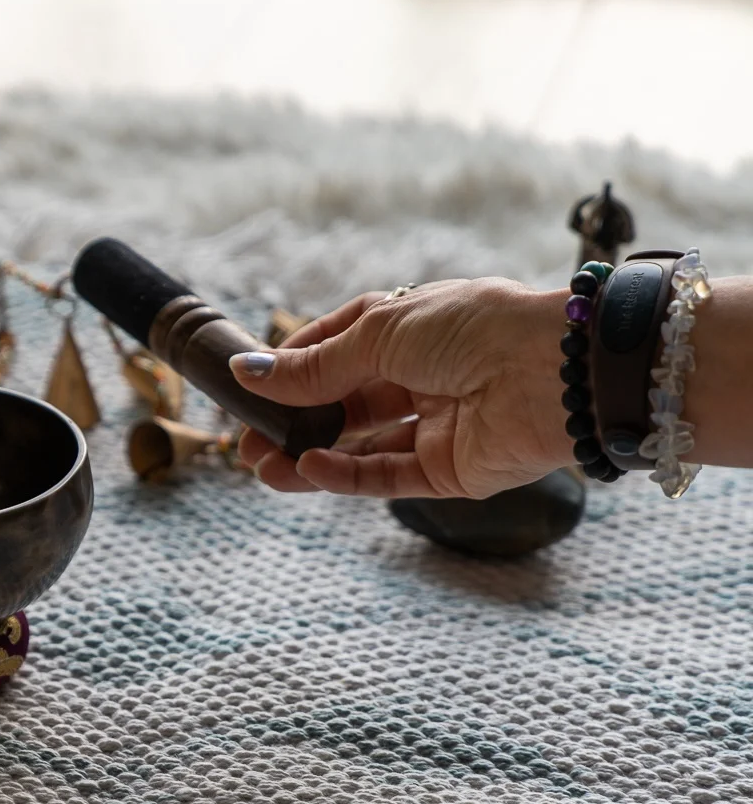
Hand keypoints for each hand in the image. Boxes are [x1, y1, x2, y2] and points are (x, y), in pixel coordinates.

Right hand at [229, 278, 572, 497]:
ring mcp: (435, 426)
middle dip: (293, 421)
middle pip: (342, 405)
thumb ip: (315, 367)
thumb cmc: (476, 327)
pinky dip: (345, 475)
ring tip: (261, 465)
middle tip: (246, 442)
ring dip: (308, 454)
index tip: (248, 388)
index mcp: (407, 327)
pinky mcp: (450, 470)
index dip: (291, 368)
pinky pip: (387, 476)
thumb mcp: (379, 334)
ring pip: (358, 447)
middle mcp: (420, 375)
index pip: (334, 348)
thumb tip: (249, 373)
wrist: (558, 369)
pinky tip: (308, 469)